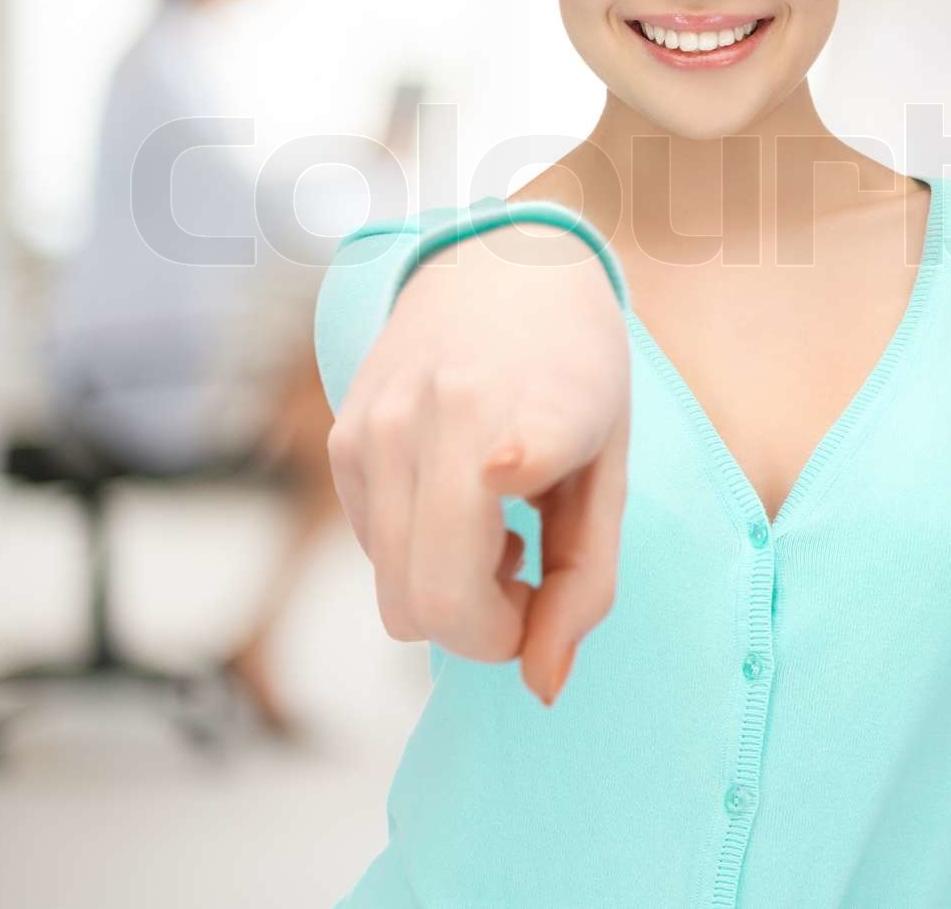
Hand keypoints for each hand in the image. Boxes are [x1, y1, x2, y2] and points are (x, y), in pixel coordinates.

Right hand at [327, 222, 630, 705]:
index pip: (489, 500)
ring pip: (396, 598)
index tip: (507, 490)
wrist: (504, 261)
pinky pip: (374, 553)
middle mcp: (429, 420)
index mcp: (519, 412)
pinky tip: (457, 496)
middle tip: (532, 573)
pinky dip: (418, 554)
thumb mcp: (611, 470)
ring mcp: (371, 430)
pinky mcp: (340, 439)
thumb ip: (586, 584)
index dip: (501, 539)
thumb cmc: (577, 373)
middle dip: (489, 630)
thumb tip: (541, 688)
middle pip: (430, 612)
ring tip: (501, 526)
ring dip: (453, 592)